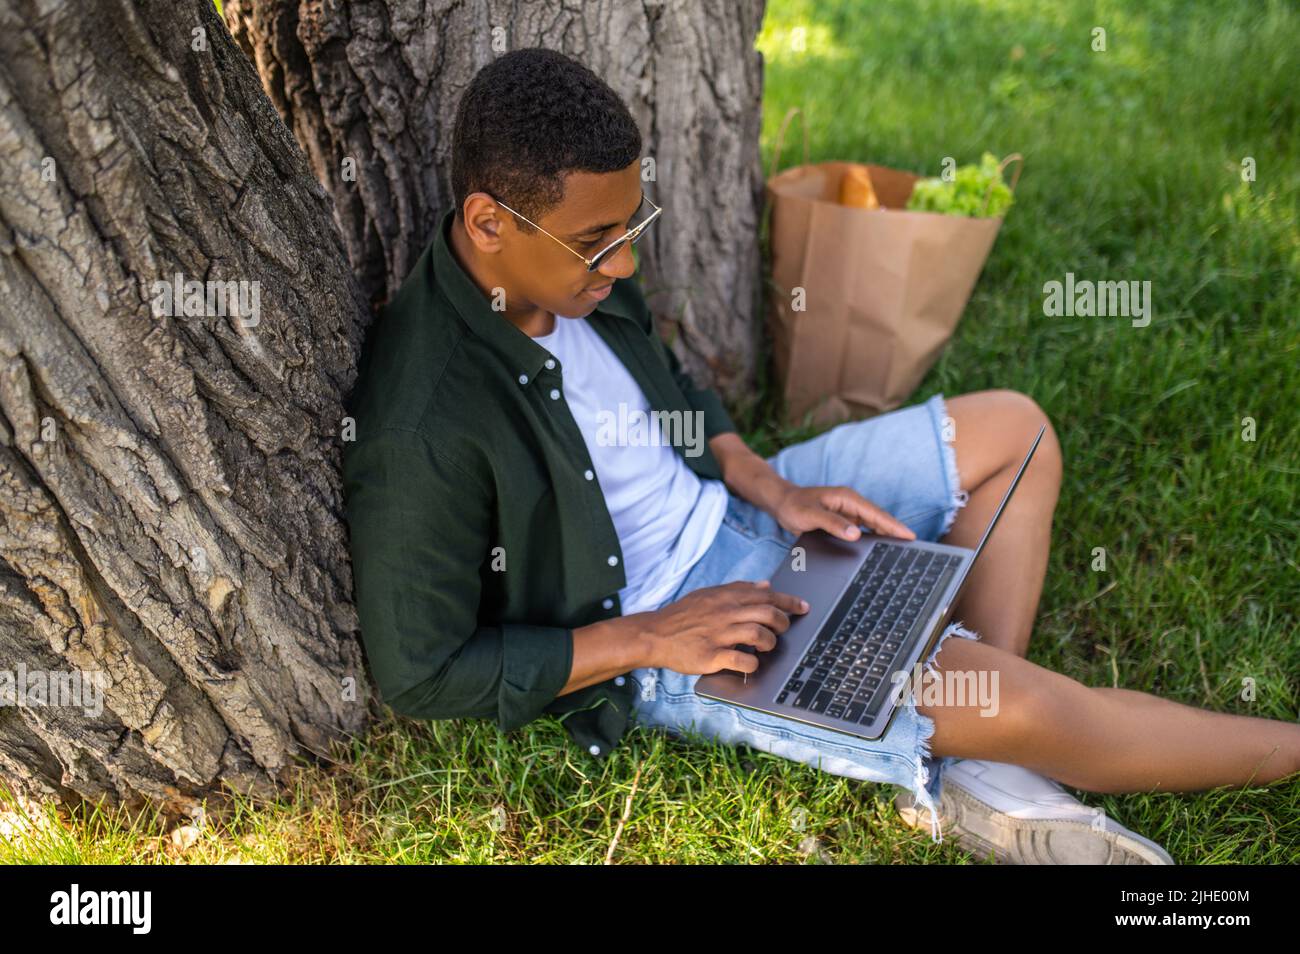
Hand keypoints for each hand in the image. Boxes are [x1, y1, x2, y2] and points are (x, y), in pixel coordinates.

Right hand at [631, 580, 809, 675]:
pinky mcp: (711, 656)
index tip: (802, 607)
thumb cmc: (683, 616)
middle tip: (783, 630)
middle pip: (766, 613)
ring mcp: (718, 635)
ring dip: (769, 642)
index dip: (788, 601)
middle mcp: (724, 613)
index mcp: (725, 597)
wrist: (655, 634)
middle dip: (782, 622)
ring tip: (767, 646)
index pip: (765, 595)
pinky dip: (752, 663)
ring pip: (757, 634)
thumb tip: (765, 585)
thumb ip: (737, 589)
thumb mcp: (709, 594)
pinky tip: (752, 663)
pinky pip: (741, 659)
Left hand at [769, 482, 915, 541]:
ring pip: (872, 526)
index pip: (876, 513)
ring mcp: (848, 513)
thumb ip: (833, 523)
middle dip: (895, 532)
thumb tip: (855, 533)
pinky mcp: (844, 521)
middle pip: (878, 520)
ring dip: (885, 536)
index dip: (893, 525)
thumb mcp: (811, 515)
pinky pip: (862, 530)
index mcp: (847, 498)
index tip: (909, 535)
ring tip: (901, 551)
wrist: (782, 504)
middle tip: (912, 547)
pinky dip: (872, 538)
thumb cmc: (794, 506)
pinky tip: (878, 550)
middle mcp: (851, 504)